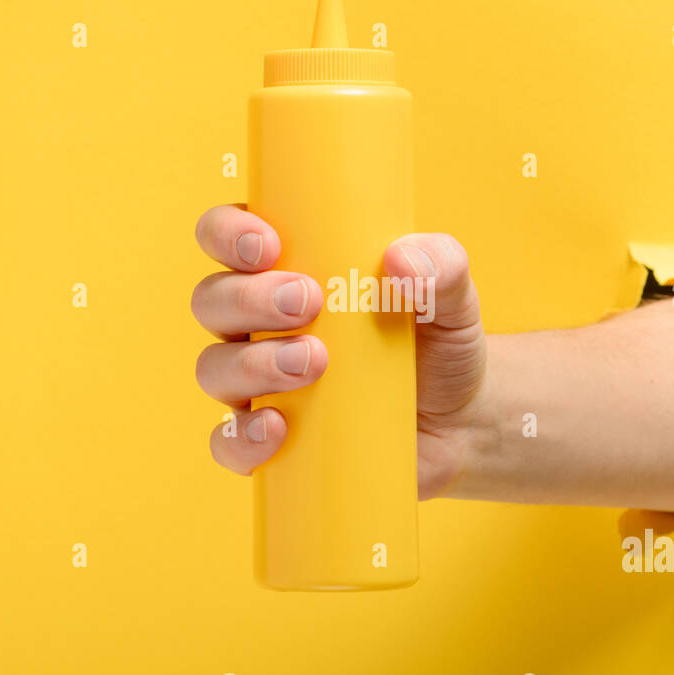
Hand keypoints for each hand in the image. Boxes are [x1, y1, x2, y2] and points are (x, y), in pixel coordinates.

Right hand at [192, 204, 487, 498]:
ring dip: (253, 363)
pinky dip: (242, 438)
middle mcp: (259, 322)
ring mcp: (260, 383)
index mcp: (286, 268)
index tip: (269, 245)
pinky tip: (278, 430)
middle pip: (213, 299)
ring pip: (215, 368)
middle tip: (307, 302)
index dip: (228, 232)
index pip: (227, 234)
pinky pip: (229, 442)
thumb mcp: (451, 296)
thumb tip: (402, 261)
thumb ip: (440, 267)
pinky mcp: (271, 439)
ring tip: (314, 363)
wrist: (460, 423)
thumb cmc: (439, 343)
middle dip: (249, 297)